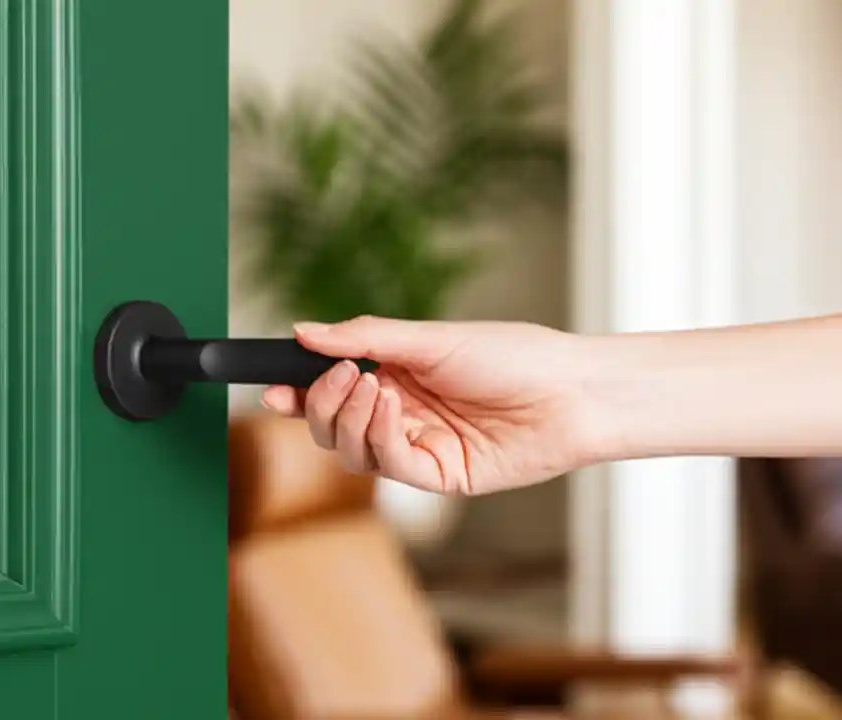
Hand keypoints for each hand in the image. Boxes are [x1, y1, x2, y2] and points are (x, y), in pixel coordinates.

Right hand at [261, 316, 615, 494]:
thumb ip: (365, 337)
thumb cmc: (513, 356)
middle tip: (340, 376)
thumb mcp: (431, 338)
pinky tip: (393, 409)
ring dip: (351, 419)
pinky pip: (389, 466)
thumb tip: (302, 331)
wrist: (570, 391)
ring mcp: (419, 447)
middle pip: (332, 426)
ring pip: (353, 451)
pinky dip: (380, 436)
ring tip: (373, 386)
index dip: (297, 393)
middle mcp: (402, 414)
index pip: (332, 390)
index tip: (271, 387)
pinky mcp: (440, 475)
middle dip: (321, 403)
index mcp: (397, 376)